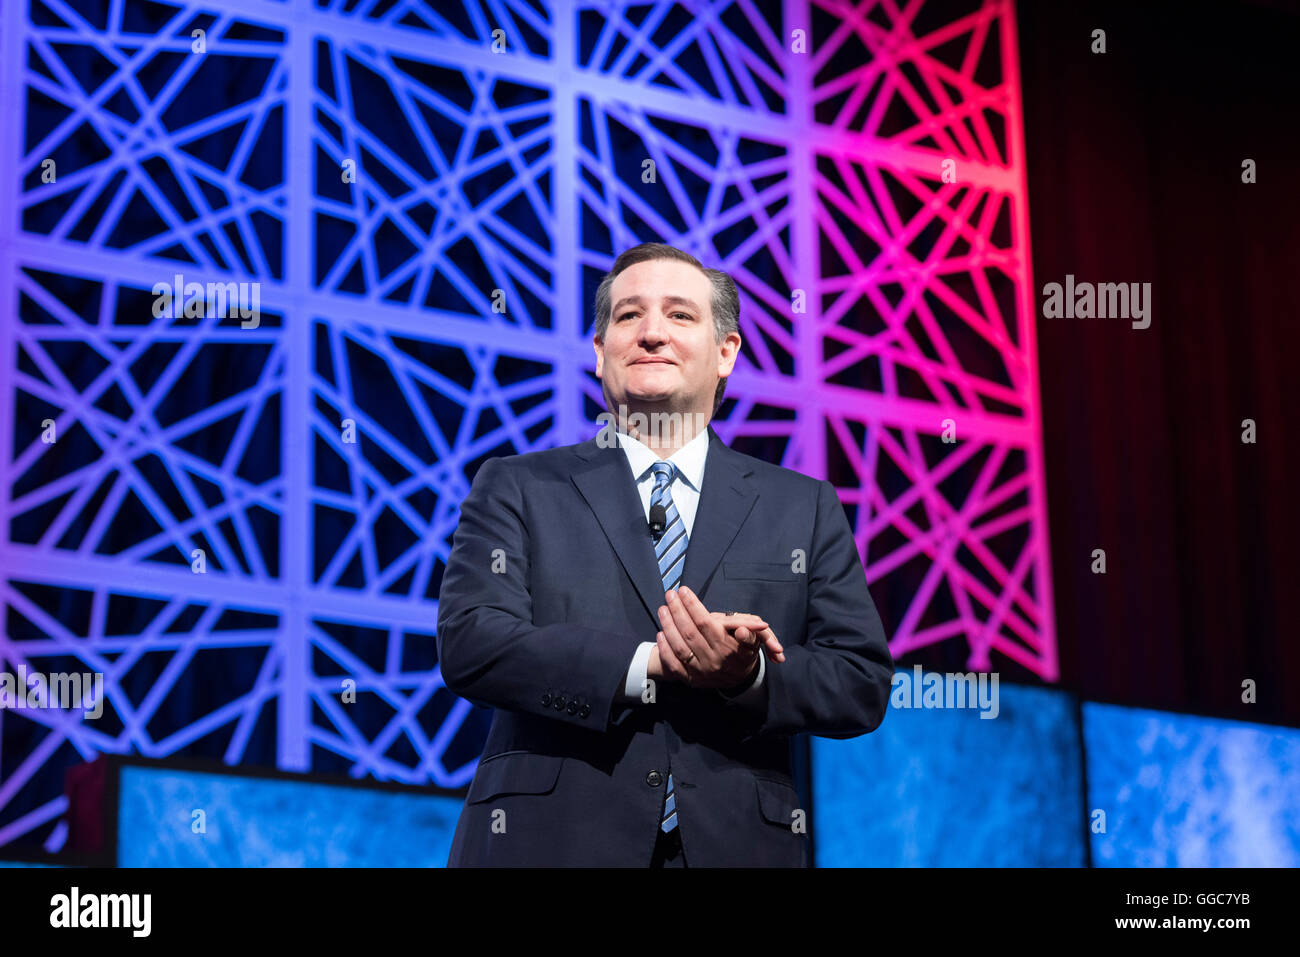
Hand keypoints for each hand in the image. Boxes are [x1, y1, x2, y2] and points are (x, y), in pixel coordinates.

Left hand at [655, 587, 783, 688]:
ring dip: (668, 626)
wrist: (740, 678)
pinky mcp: (691, 679)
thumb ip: (751, 632)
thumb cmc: (744, 650)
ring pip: (679, 647)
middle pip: (689, 632)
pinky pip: (674, 664)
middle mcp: (712, 660)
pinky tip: (660, 634)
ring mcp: (700, 671)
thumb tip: (742, 630)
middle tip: (670, 594)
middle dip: (677, 610)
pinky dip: (665, 649)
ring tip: (662, 609)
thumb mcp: (755, 639)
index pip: (705, 623)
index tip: (684, 591)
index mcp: (727, 647)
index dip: (693, 606)